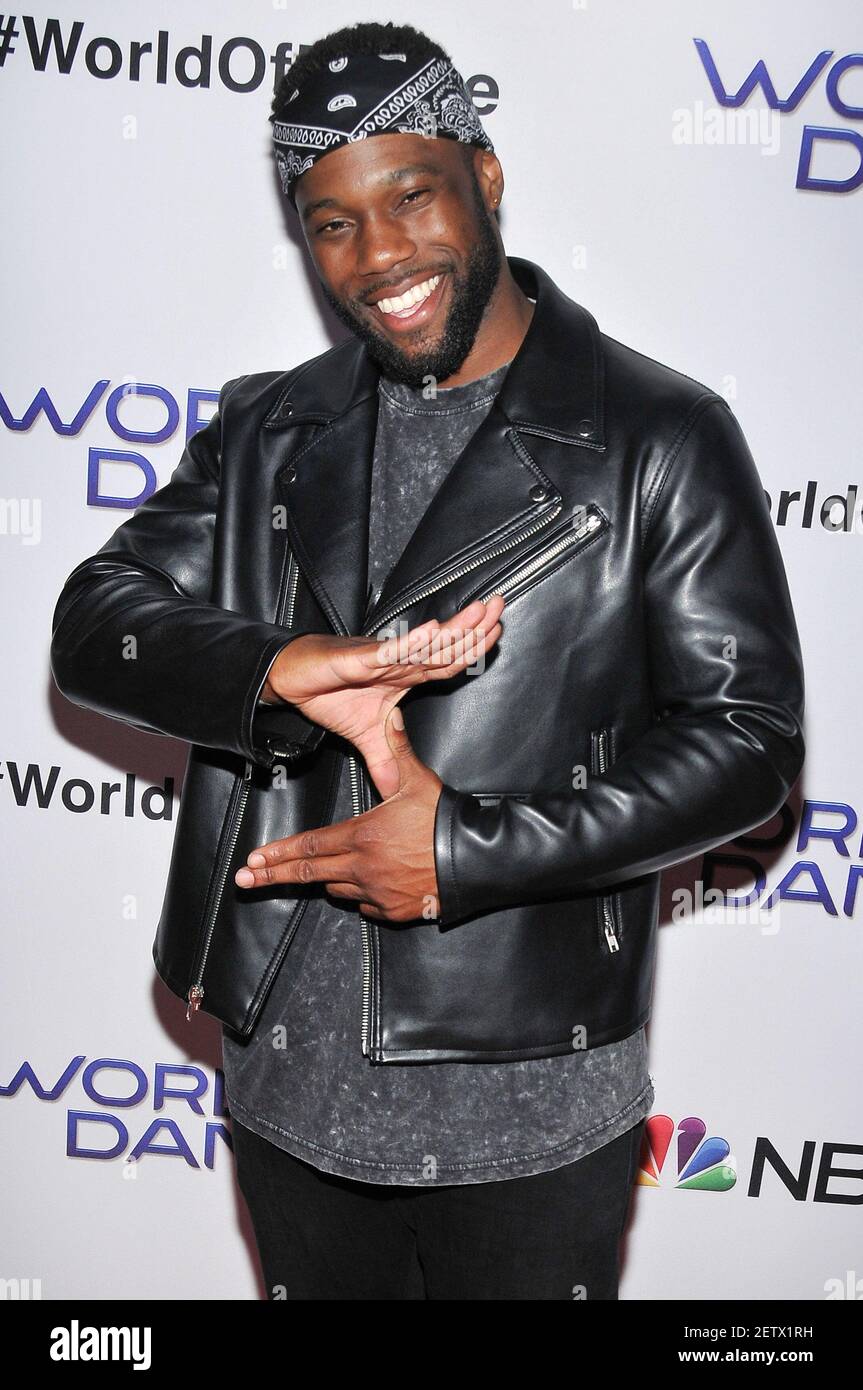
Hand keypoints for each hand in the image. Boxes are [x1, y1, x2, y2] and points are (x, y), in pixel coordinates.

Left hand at [235, 706, 442, 922]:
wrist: (477, 861)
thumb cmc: (445, 821)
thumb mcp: (418, 781)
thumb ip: (397, 750)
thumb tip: (389, 715)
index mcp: (361, 837)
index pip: (309, 845)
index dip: (278, 852)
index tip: (252, 859)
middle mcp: (362, 869)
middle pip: (309, 874)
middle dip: (273, 877)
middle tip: (244, 881)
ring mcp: (377, 894)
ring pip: (337, 890)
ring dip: (327, 881)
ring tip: (319, 875)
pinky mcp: (394, 912)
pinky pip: (366, 907)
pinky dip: (361, 897)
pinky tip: (366, 888)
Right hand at [262, 594, 503, 798]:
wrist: (291, 680)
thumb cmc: (327, 694)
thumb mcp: (364, 736)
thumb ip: (384, 759)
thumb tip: (393, 790)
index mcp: (405, 675)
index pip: (447, 662)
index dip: (474, 649)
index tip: (497, 632)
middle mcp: (398, 661)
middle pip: (444, 646)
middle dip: (474, 626)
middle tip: (499, 606)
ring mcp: (381, 657)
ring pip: (423, 644)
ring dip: (452, 628)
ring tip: (478, 611)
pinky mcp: (358, 658)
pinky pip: (387, 651)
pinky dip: (409, 643)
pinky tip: (432, 631)